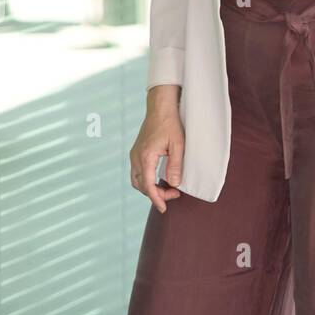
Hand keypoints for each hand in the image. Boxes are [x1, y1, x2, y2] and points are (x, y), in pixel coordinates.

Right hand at [130, 87, 184, 212]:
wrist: (160, 107)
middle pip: (141, 185)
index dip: (156, 198)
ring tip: (167, 188)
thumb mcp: (178, 145)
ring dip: (150, 188)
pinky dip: (147, 180)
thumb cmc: (171, 123)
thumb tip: (173, 184)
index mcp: (145, 156)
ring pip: (137, 180)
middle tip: (173, 194)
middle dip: (155, 194)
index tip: (163, 208)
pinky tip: (160, 179)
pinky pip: (138, 172)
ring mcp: (135, 154)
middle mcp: (136, 157)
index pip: (147, 185)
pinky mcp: (137, 151)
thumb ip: (175, 166)